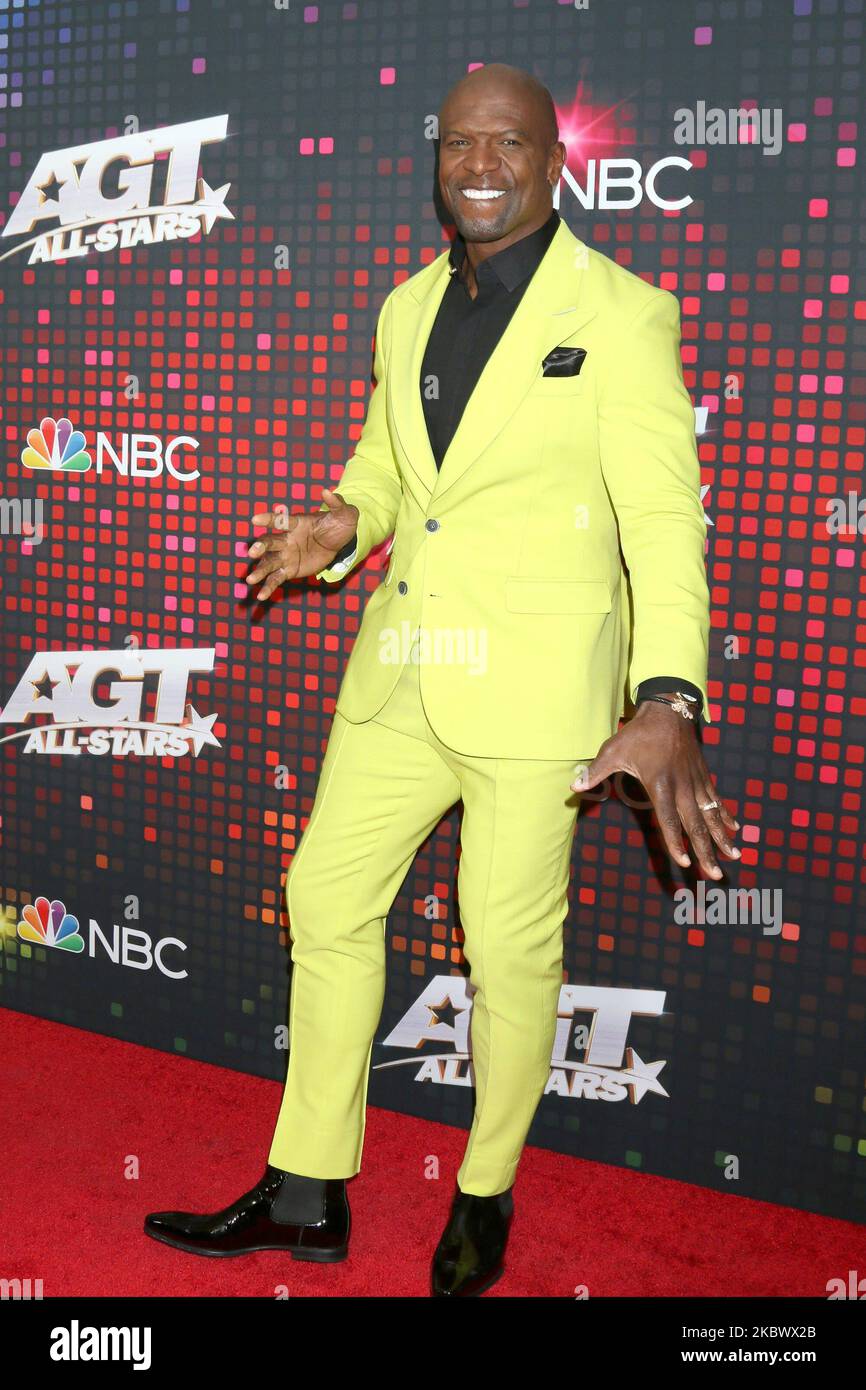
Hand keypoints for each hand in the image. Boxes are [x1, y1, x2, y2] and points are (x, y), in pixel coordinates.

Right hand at [245, 489, 358, 600]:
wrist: (339, 543)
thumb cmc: (339, 525)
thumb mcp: (344, 513)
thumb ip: (336, 503)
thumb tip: (326, 491)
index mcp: (297, 523)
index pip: (281, 520)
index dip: (269, 519)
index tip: (255, 519)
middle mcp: (287, 539)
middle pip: (270, 542)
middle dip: (260, 546)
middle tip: (252, 552)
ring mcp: (286, 555)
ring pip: (269, 562)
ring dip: (259, 570)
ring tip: (250, 580)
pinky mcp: (289, 569)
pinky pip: (276, 578)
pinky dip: (268, 587)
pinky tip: (261, 596)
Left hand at [571, 701, 739, 878]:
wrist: (668, 710)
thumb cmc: (638, 733)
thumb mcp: (613, 750)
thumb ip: (595, 771)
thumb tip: (572, 786)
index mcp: (660, 784)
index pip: (668, 820)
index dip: (675, 842)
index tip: (683, 861)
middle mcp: (681, 787)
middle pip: (695, 825)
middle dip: (705, 851)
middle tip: (714, 874)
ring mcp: (695, 782)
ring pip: (710, 815)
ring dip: (722, 837)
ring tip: (735, 856)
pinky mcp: (703, 775)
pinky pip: (716, 800)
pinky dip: (725, 815)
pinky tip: (735, 830)